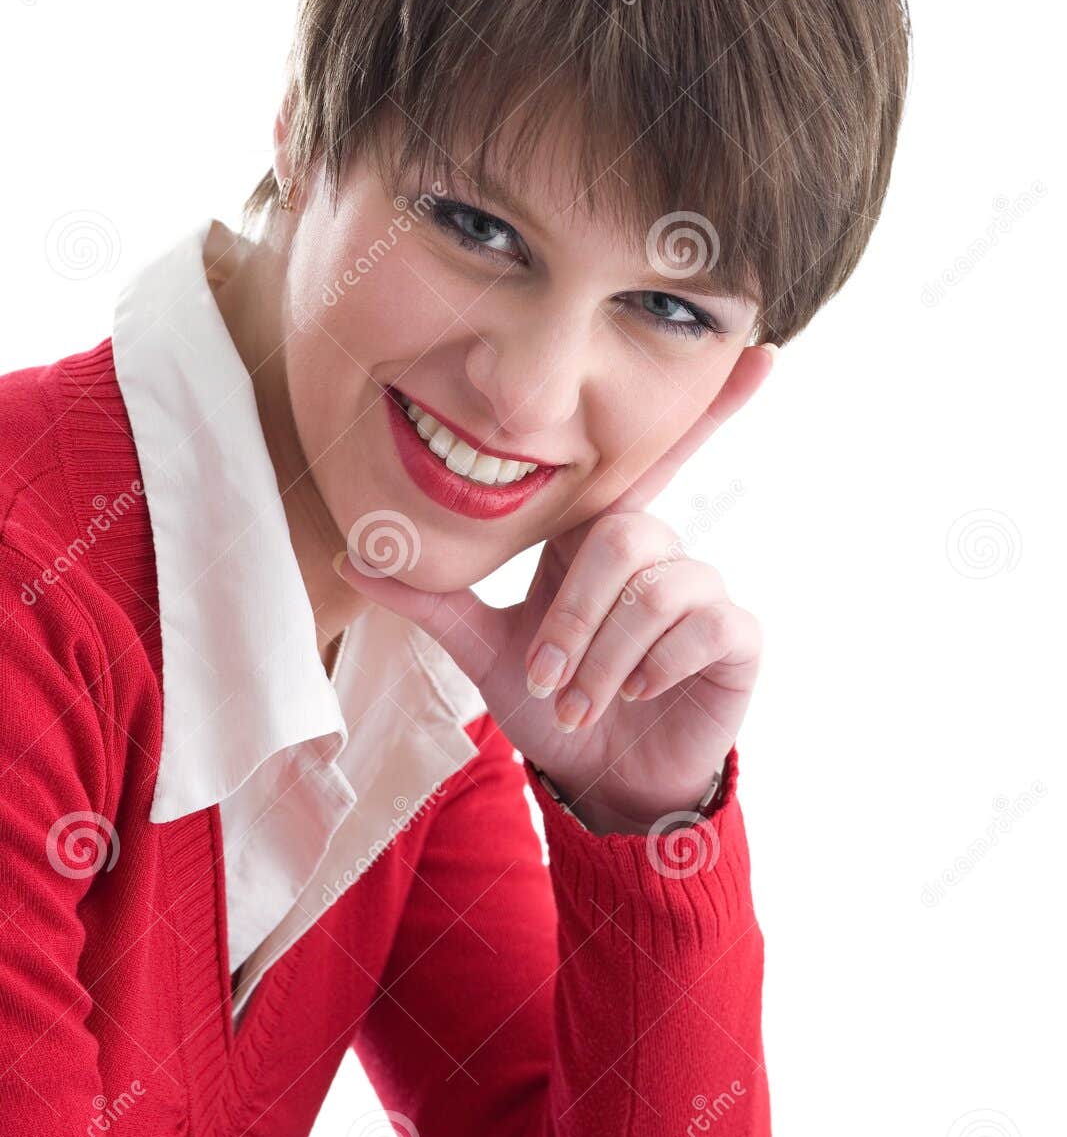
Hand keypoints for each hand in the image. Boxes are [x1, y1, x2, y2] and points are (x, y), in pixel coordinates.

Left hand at [332, 345, 775, 830]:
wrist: (600, 781)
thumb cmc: (554, 704)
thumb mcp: (484, 651)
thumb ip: (430, 600)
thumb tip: (354, 555)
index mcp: (600, 533)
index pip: (654, 457)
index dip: (715, 405)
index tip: (763, 355)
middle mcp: (656, 549)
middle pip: (622, 535)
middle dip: (574, 618)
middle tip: (545, 678)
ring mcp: (702, 590)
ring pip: (656, 589)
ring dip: (604, 658)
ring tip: (580, 705)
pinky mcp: (734, 637)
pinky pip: (705, 625)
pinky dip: (657, 666)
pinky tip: (638, 694)